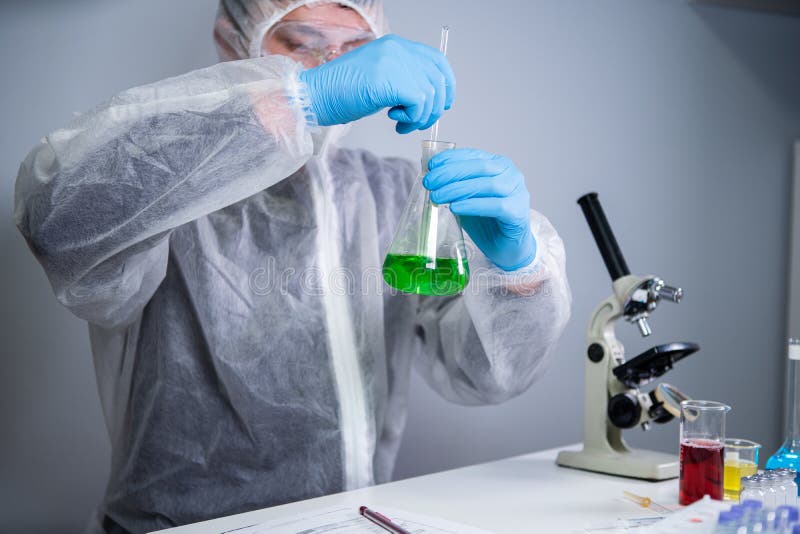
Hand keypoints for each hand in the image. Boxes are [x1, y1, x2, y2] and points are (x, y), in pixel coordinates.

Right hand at [298, 35, 455, 132]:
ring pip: (430, 94)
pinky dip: (412, 118)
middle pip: (438, 79)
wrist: (315, 96)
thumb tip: (428, 97)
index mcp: (395, 46)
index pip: (437, 61)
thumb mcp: (377, 77)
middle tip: (417, 121)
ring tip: (401, 123)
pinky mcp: (390, 81)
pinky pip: (419, 103)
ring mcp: (394, 63)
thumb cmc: (340, 92)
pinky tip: (394, 120)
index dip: (446, 84)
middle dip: (433, 107)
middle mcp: (397, 49)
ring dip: (420, 116)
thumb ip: (401, 78)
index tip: (442, 103)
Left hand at [424, 149, 535, 270]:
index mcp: (498, 165)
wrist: (506, 247)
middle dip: (450, 173)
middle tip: (429, 182)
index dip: (451, 158)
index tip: (431, 166)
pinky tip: (455, 207)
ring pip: (487, 185)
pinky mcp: (518, 212)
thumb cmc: (486, 220)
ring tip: (437, 196)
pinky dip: (472, 205)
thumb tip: (429, 173)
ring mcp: (517, 192)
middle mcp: (511, 174)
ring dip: (458, 189)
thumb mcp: (465, 198)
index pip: (473, 155)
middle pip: (479, 167)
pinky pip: (495, 206)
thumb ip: (453, 185)